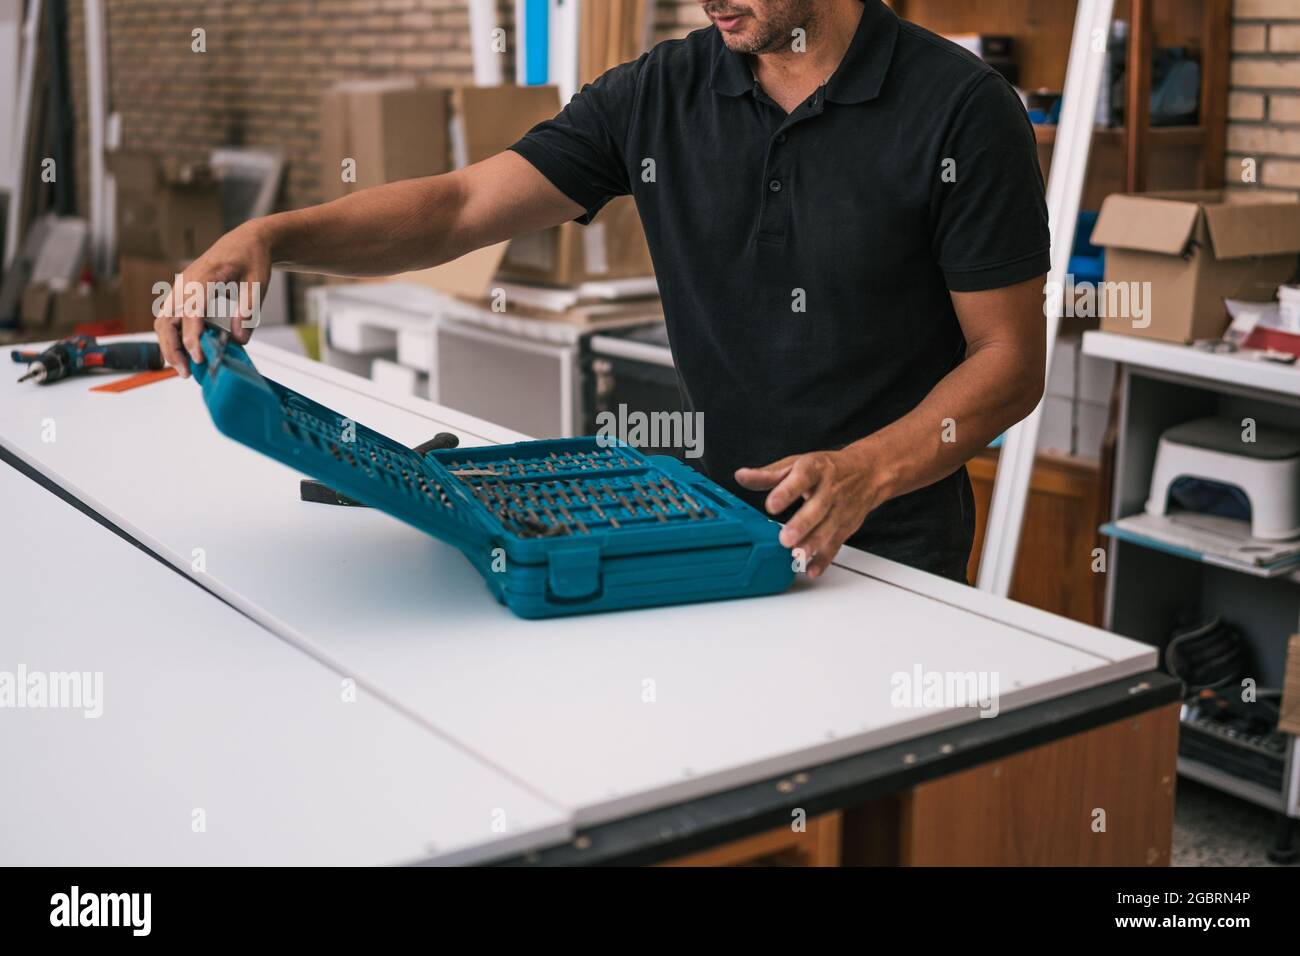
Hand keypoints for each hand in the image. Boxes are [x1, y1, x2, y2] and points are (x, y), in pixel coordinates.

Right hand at [154, 220, 271, 377]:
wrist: (245, 241)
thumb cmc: (252, 260)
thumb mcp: (258, 284)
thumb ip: (248, 311)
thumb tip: (238, 340)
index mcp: (205, 277)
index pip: (191, 311)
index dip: (191, 336)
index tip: (199, 358)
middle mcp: (186, 282)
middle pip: (167, 319)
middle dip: (172, 348)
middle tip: (187, 373)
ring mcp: (180, 287)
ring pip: (163, 321)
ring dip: (168, 346)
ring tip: (184, 369)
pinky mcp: (181, 293)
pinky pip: (168, 318)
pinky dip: (171, 337)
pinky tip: (183, 354)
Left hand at [735, 446, 887, 579]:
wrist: (867, 472)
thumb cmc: (827, 469)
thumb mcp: (797, 464)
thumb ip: (769, 474)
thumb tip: (742, 476)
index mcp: (815, 469)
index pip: (801, 478)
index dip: (787, 492)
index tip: (771, 505)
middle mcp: (830, 489)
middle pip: (818, 508)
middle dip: (802, 524)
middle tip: (785, 538)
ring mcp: (840, 510)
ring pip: (828, 529)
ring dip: (813, 544)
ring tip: (797, 556)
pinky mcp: (846, 527)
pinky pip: (836, 545)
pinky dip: (825, 559)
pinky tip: (812, 569)